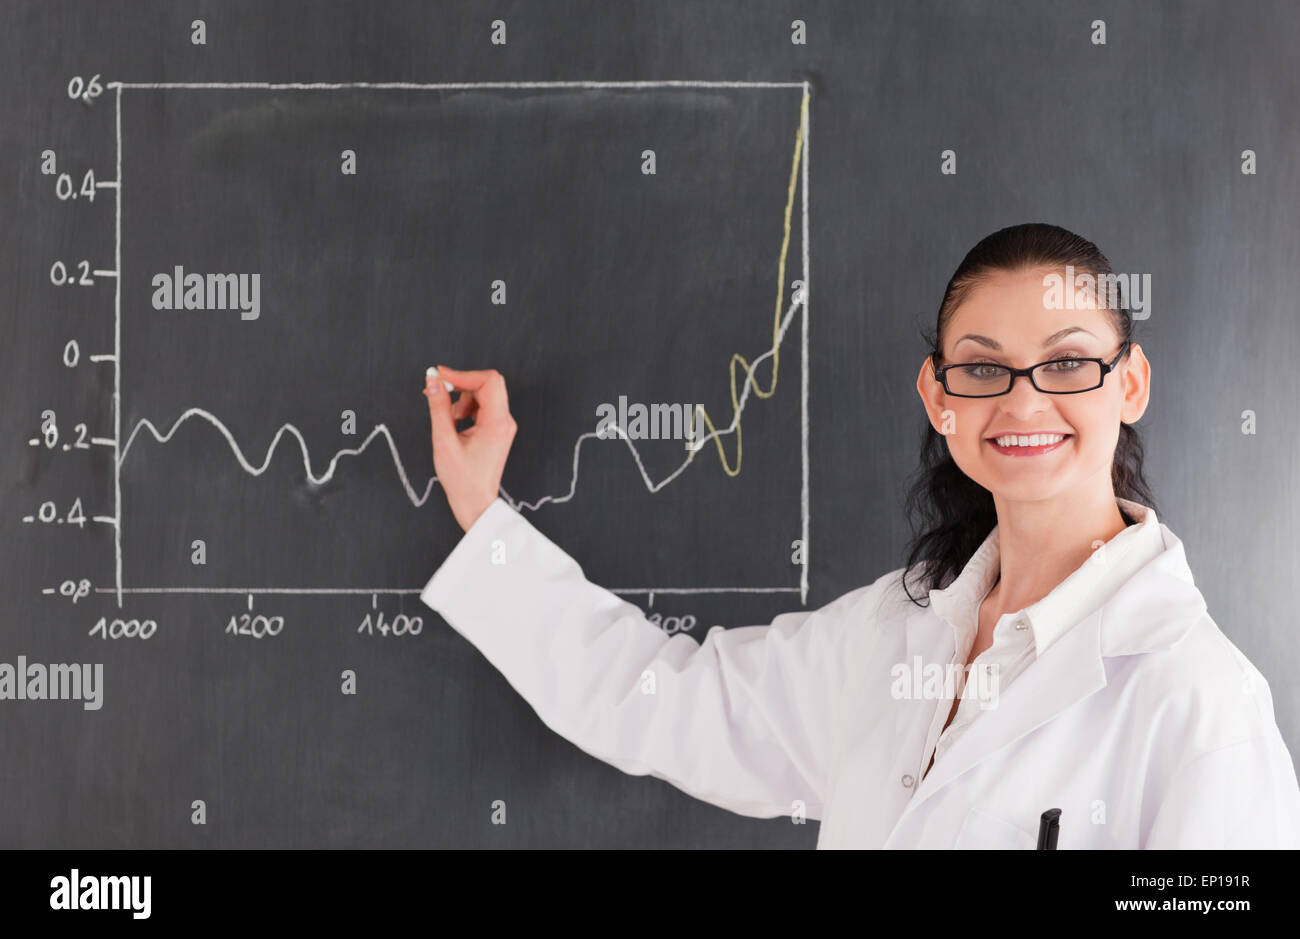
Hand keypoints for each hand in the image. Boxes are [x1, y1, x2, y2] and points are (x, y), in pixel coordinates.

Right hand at [423, 365, 516, 531]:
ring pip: (484, 395)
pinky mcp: (497, 430)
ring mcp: (503, 425)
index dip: (463, 374)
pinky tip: (455, 423)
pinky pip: (482, 407)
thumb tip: (433, 381)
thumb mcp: (444, 441)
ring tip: (449, 419)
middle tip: (439, 393)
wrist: (475, 503)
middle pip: (488, 384)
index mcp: (497, 423)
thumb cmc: (462, 480)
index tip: (440, 376)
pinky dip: (466, 409)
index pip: (488, 381)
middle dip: (461, 385)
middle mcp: (505, 421)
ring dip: (462, 399)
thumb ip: (438, 408)